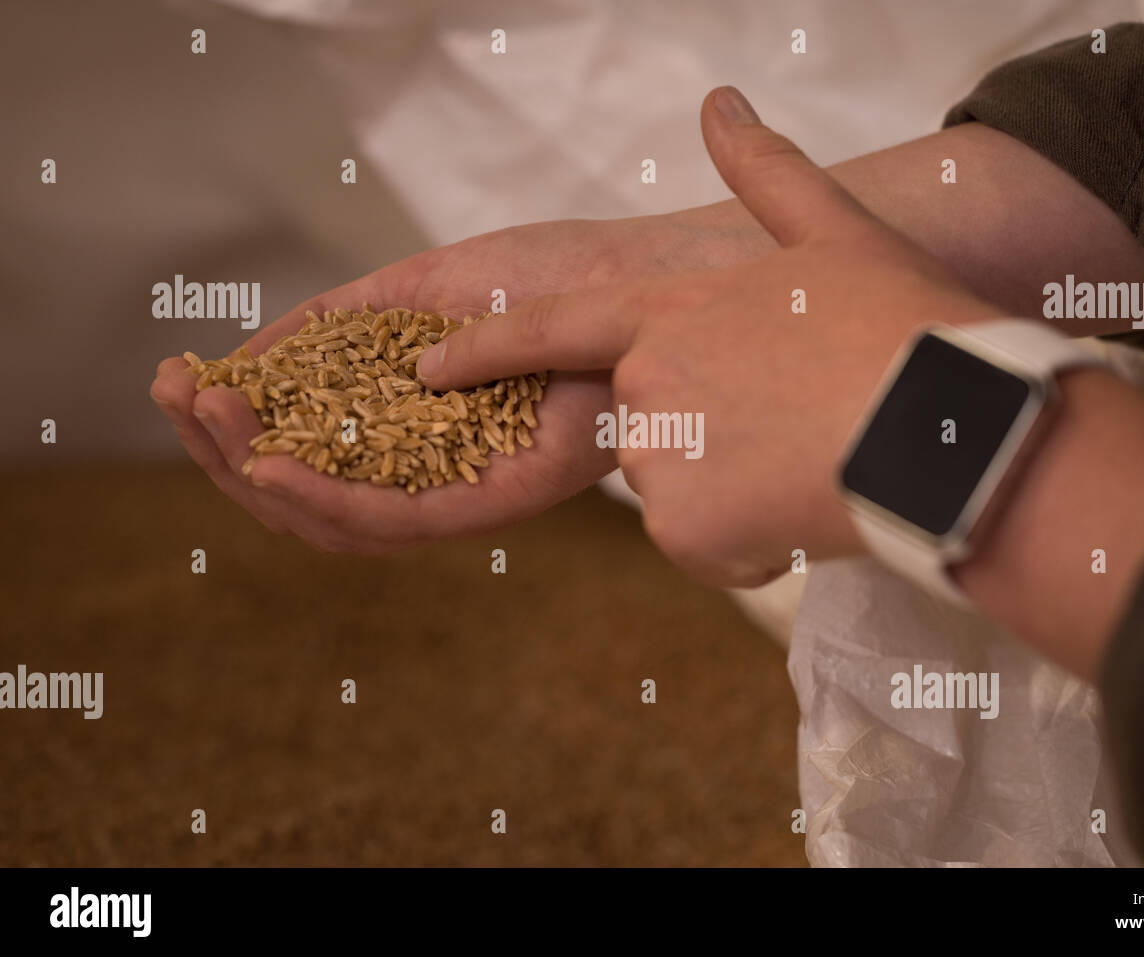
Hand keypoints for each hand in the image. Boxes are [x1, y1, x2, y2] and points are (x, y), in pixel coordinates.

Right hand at [150, 213, 764, 551]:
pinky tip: (271, 464)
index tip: (179, 379)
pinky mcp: (503, 499)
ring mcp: (466, 490)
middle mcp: (432, 470)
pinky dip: (330, 500)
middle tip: (181, 398)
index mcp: (408, 427)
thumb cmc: (552, 277)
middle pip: (310, 496)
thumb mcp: (418, 289)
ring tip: (209, 421)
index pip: (304, 450)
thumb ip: (338, 324)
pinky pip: (403, 520)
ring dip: (263, 476)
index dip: (234, 425)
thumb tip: (249, 352)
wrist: (647, 275)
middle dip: (230, 453)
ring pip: (342, 523)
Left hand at [418, 87, 999, 585]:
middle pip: (647, 426)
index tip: (430, 367)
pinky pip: (708, 546)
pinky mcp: (685, 530)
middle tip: (794, 427)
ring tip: (815, 462)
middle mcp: (647, 383)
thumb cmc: (902, 325)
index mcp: (669, 310)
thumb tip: (722, 101)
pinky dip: (752, 541)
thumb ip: (766, 172)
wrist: (951, 425)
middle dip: (710, 436)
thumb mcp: (835, 234)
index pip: (550, 327)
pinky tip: (809, 507)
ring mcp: (660, 458)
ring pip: (680, 491)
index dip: (485, 348)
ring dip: (735, 491)